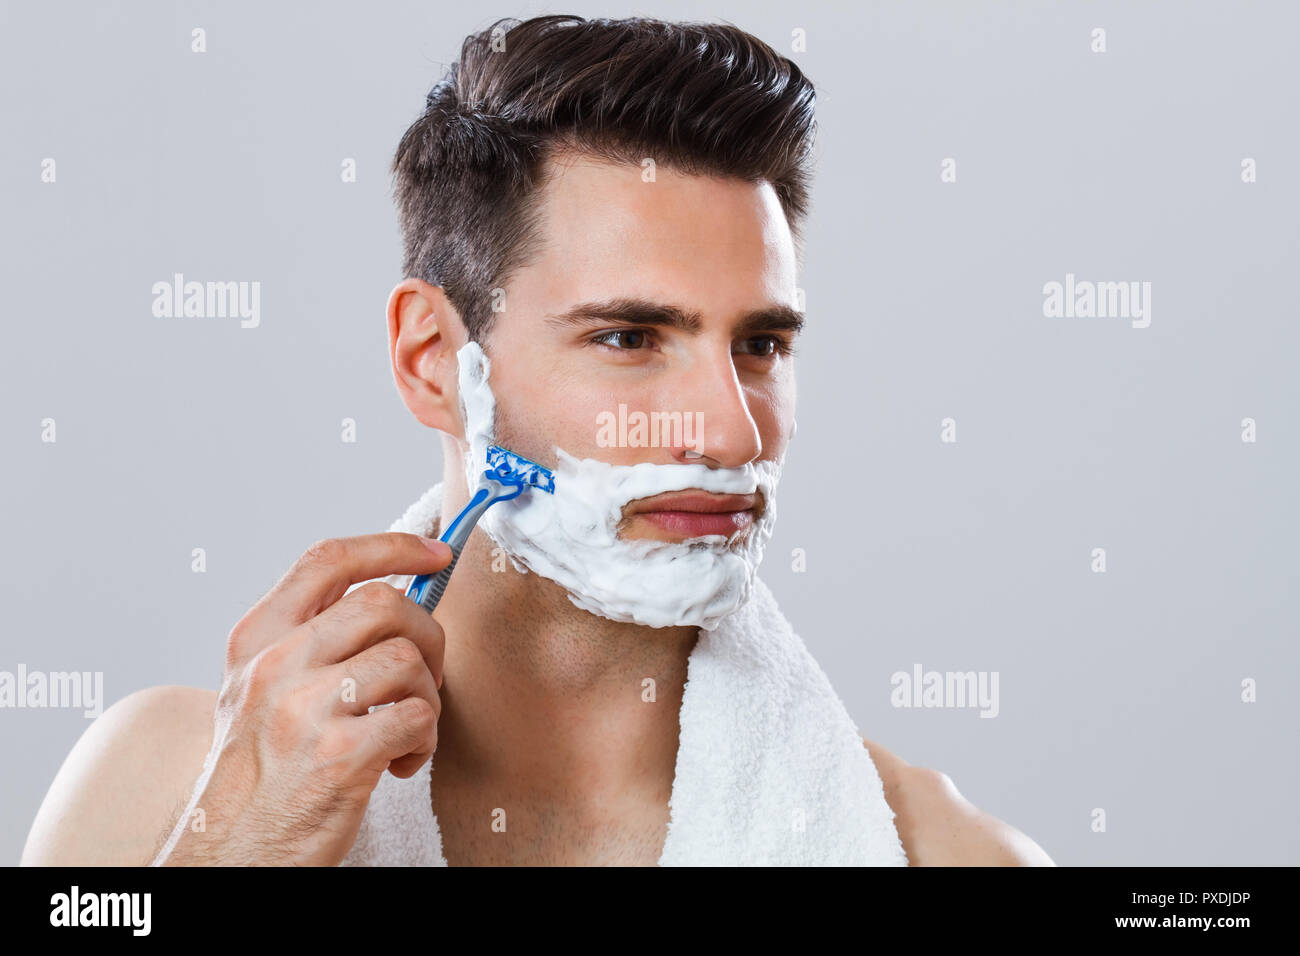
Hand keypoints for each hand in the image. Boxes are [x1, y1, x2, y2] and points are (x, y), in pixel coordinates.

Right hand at [152, 533, 451, 865]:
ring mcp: (306, 708)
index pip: (329, 561)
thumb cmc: (260, 770)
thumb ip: (312, 637)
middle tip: (423, 677)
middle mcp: (276, 663)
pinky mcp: (339, 754)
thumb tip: (395, 595)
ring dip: (426, 697)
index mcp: (258, 638)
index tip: (436, 554)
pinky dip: (424, 741)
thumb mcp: (262, 686)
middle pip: (385, 603)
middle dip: (427, 635)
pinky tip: (398, 763)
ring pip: (409, 659)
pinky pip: (418, 716)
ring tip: (404, 731)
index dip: (393, 546)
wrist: (234, 849)